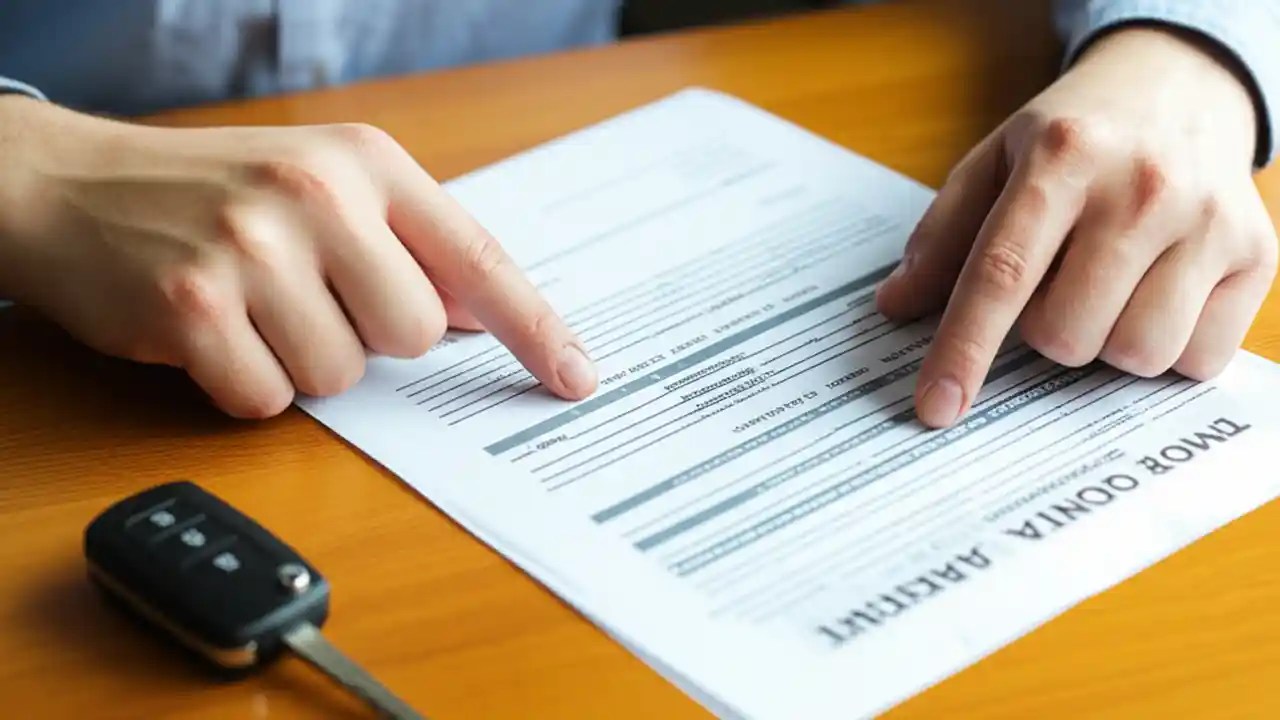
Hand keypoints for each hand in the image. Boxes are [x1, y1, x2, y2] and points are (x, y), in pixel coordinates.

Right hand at [0, 97, 596, 417]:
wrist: (74, 185)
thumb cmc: (214, 191)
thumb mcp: (323, 183)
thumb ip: (408, 242)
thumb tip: (483, 316)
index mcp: (366, 162)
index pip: (478, 259)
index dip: (535, 328)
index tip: (576, 376)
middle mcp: (316, 195)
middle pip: (412, 335)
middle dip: (369, 337)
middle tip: (310, 296)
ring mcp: (252, 248)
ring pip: (341, 376)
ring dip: (301, 361)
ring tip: (254, 307)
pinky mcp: (194, 307)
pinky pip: (269, 400)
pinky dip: (246, 383)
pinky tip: (215, 333)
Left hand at [875, 27, 1277, 427]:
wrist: (1179, 87)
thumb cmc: (1075, 139)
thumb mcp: (994, 162)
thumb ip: (943, 237)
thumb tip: (895, 308)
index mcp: (1064, 156)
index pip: (1001, 273)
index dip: (963, 350)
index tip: (935, 406)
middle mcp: (1144, 187)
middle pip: (1067, 333)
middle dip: (1044, 333)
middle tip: (1057, 286)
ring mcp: (1208, 221)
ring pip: (1136, 354)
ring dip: (1106, 343)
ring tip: (1108, 289)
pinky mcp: (1258, 254)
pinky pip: (1197, 360)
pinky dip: (1168, 348)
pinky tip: (1157, 296)